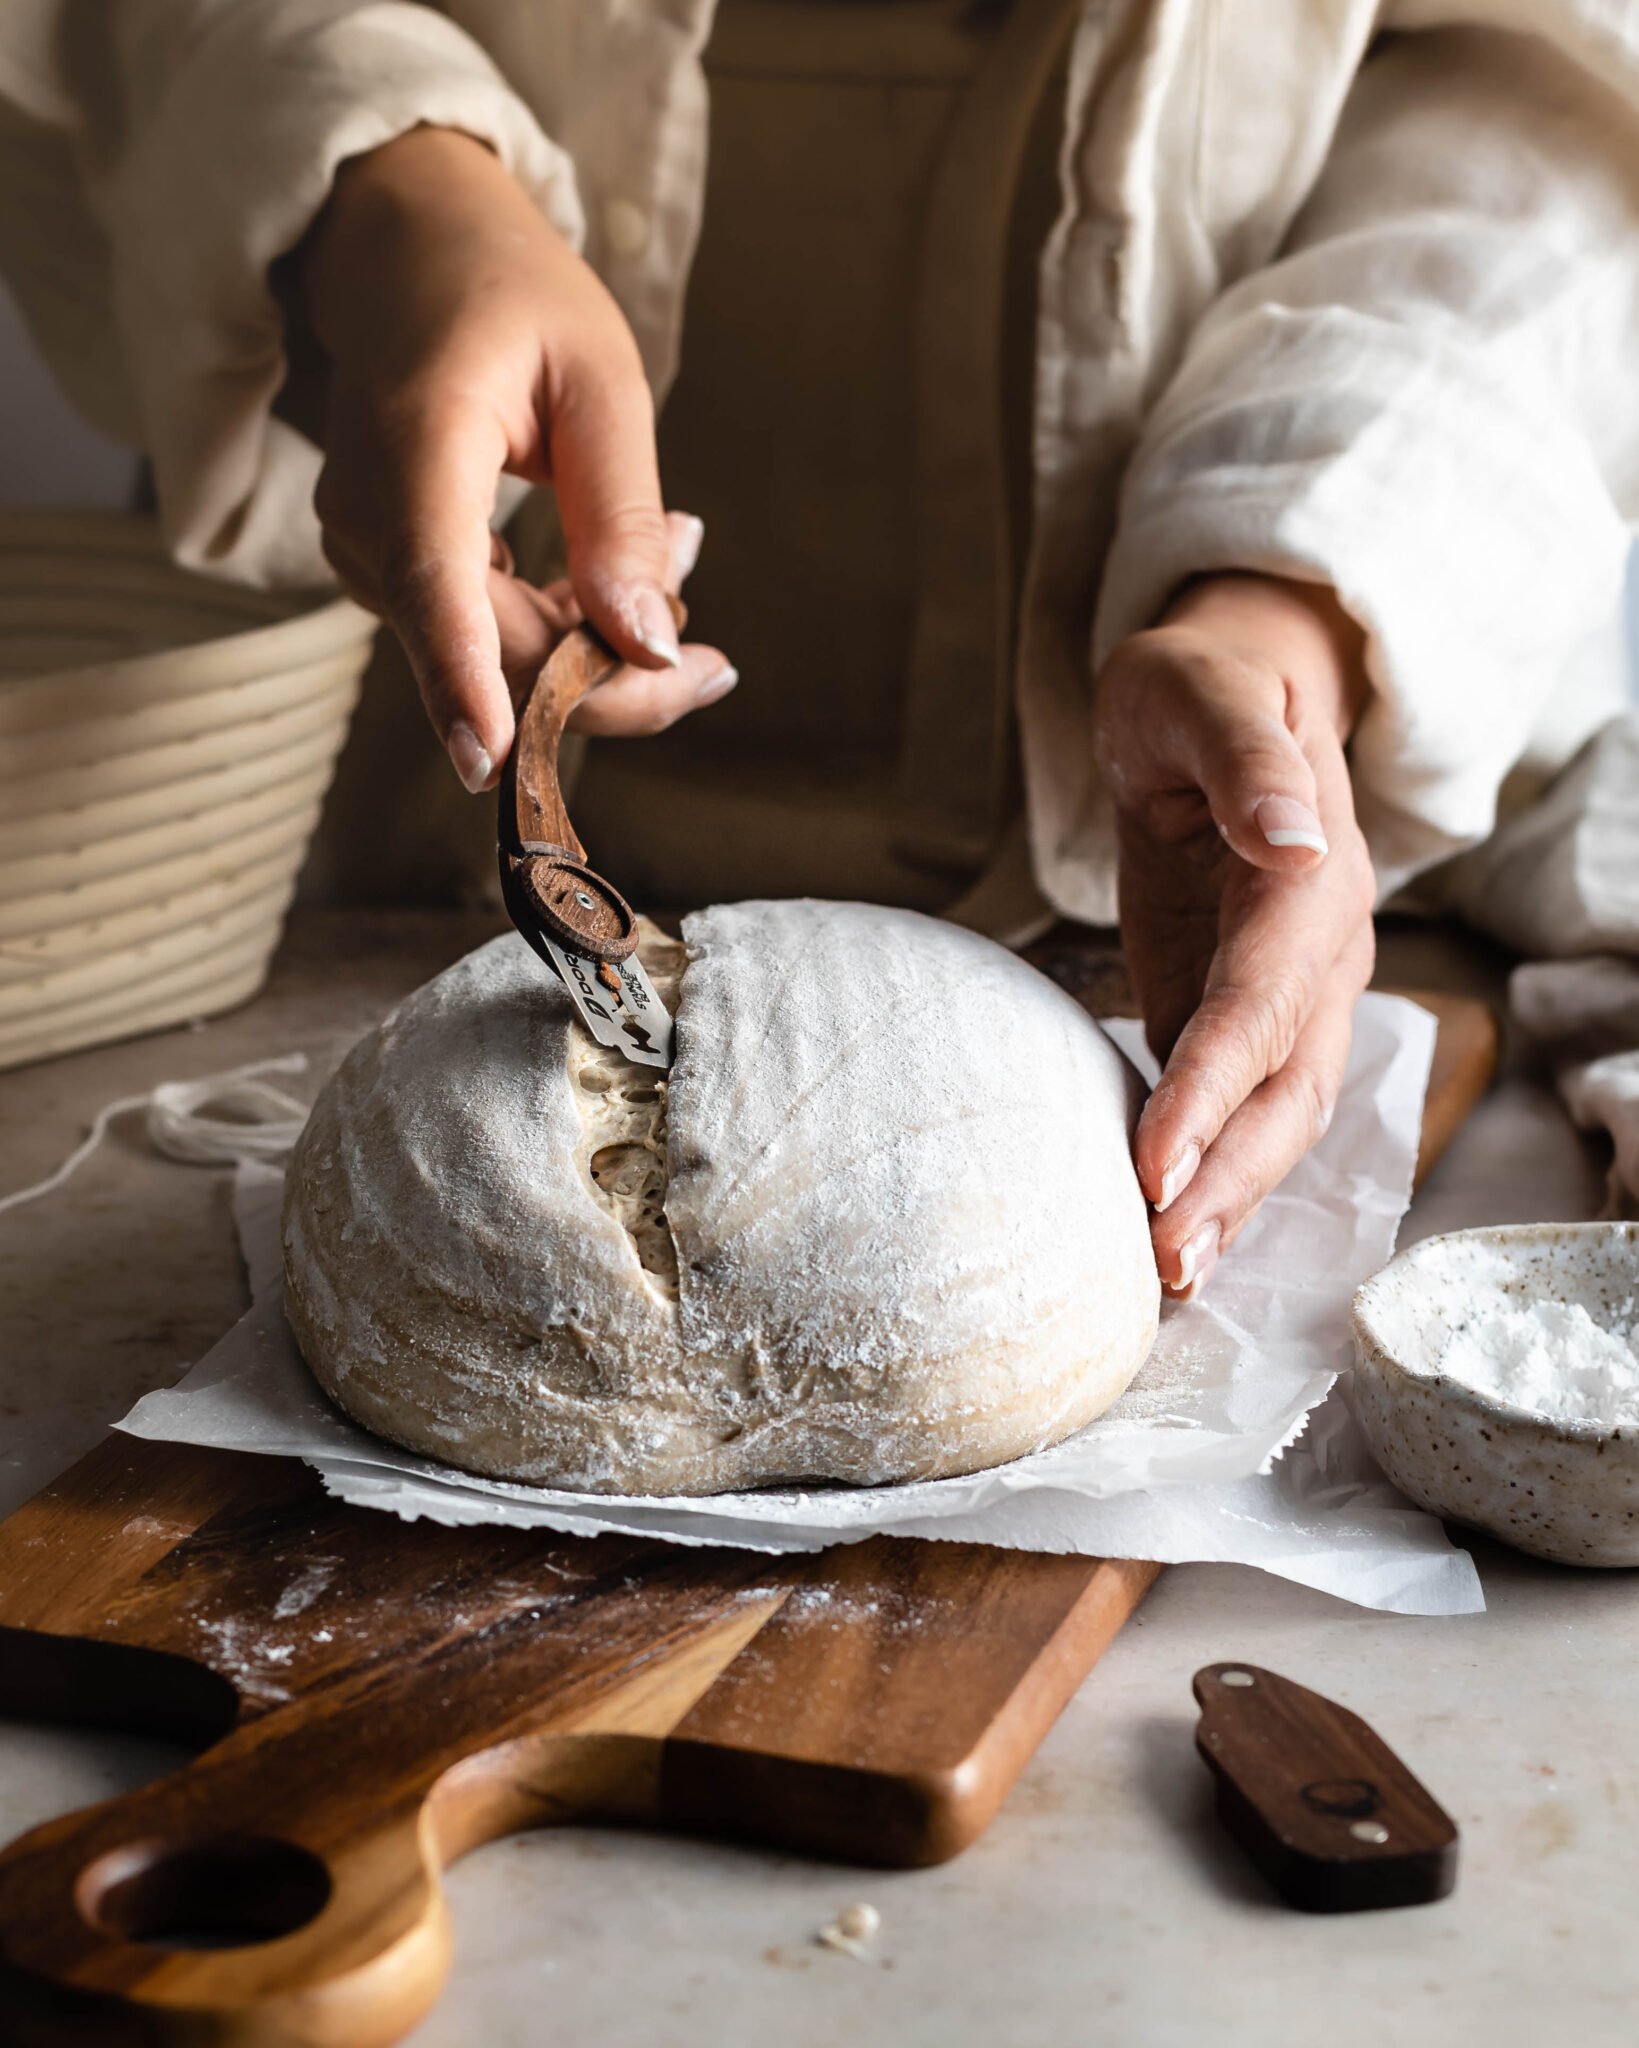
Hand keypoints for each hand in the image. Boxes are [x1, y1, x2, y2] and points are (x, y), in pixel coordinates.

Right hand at [297, 127, 735, 790]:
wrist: (405, 256)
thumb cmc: (509, 296)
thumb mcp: (601, 381)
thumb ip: (622, 516)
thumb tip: (647, 645)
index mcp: (418, 447)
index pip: (436, 587)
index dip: (467, 684)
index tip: (496, 764)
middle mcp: (370, 521)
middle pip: (496, 659)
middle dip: (615, 678)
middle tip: (715, 652)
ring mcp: (370, 559)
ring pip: (499, 664)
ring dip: (596, 647)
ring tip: (674, 553)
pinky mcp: (393, 581)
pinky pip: (488, 643)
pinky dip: (561, 629)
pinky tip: (610, 579)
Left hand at [1092, 574, 1375, 1298]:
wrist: (1221, 705)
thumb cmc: (1199, 691)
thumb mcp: (1205, 694)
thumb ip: (1247, 759)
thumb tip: (1294, 838)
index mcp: (1307, 884)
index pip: (1264, 1003)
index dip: (1214, 1086)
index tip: (1159, 1162)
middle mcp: (1314, 956)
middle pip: (1287, 1088)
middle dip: (1229, 1180)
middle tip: (1164, 1261)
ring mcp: (1285, 997)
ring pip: (1274, 1118)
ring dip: (1225, 1200)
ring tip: (1165, 1275)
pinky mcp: (1239, 1018)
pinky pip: (1234, 1112)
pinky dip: (1207, 1177)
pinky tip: (1166, 1237)